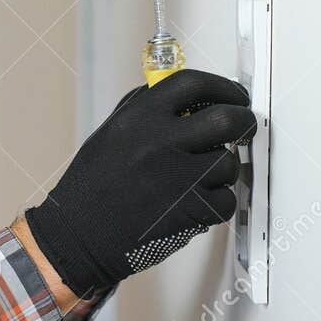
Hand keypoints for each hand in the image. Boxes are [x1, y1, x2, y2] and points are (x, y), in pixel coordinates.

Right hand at [22, 69, 256, 293]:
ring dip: (223, 169)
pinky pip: (225, 199)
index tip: (233, 94)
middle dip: (243, 121)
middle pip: (227, 118)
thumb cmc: (92, 187)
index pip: (194, 84)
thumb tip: (189, 96)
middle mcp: (160, 143)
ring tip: (201, 177)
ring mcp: (178, 178)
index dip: (223, 86)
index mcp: (140, 118)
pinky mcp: (191, 212)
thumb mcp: (111, 133)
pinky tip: (196, 203)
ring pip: (229, 163)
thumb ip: (147, 109)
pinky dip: (217, 202)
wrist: (77, 237)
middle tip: (243, 126)